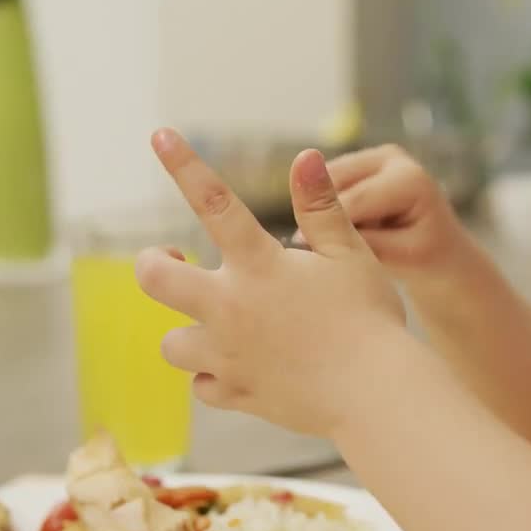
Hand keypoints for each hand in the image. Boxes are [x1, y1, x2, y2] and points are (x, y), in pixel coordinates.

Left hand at [136, 128, 406, 436]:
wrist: (375, 395)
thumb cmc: (370, 320)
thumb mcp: (352, 254)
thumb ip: (322, 207)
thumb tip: (305, 155)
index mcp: (260, 266)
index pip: (213, 202)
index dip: (183, 164)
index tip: (159, 134)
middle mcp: (231, 308)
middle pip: (155, 279)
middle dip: (154, 263)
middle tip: (175, 260)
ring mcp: (228, 356)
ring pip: (171, 343)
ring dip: (187, 330)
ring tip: (216, 324)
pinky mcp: (237, 393)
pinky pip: (203, 386)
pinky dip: (213, 376)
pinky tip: (239, 367)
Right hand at [294, 145, 466, 275]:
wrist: (443, 252)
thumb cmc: (427, 258)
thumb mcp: (399, 256)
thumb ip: (361, 242)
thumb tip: (308, 237)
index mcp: (409, 179)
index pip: (355, 201)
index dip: (325, 225)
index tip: (303, 252)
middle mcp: (391, 157)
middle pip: (336, 183)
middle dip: (318, 214)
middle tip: (305, 250)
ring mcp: (374, 156)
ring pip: (326, 180)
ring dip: (317, 209)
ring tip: (318, 242)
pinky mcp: (360, 164)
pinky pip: (326, 183)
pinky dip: (322, 206)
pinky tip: (327, 231)